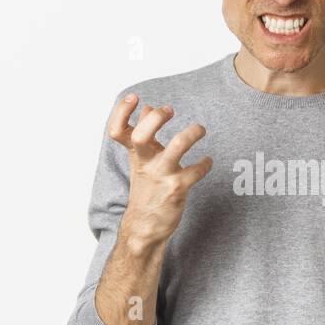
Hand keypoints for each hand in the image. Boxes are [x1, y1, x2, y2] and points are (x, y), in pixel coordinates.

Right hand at [107, 94, 211, 245]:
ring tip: (200, 129)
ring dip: (192, 133)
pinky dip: (205, 163)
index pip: (117, 130)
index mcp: (135, 155)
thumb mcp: (141, 161)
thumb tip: (147, 107)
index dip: (121, 111)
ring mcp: (161, 176)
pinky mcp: (177, 189)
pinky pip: (196, 170)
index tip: (134, 97)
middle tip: (170, 110)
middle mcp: (146, 164)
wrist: (145, 227)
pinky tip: (207, 162)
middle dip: (156, 118)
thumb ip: (145, 134)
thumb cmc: (146, 189)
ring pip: (177, 146)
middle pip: (142, 135)